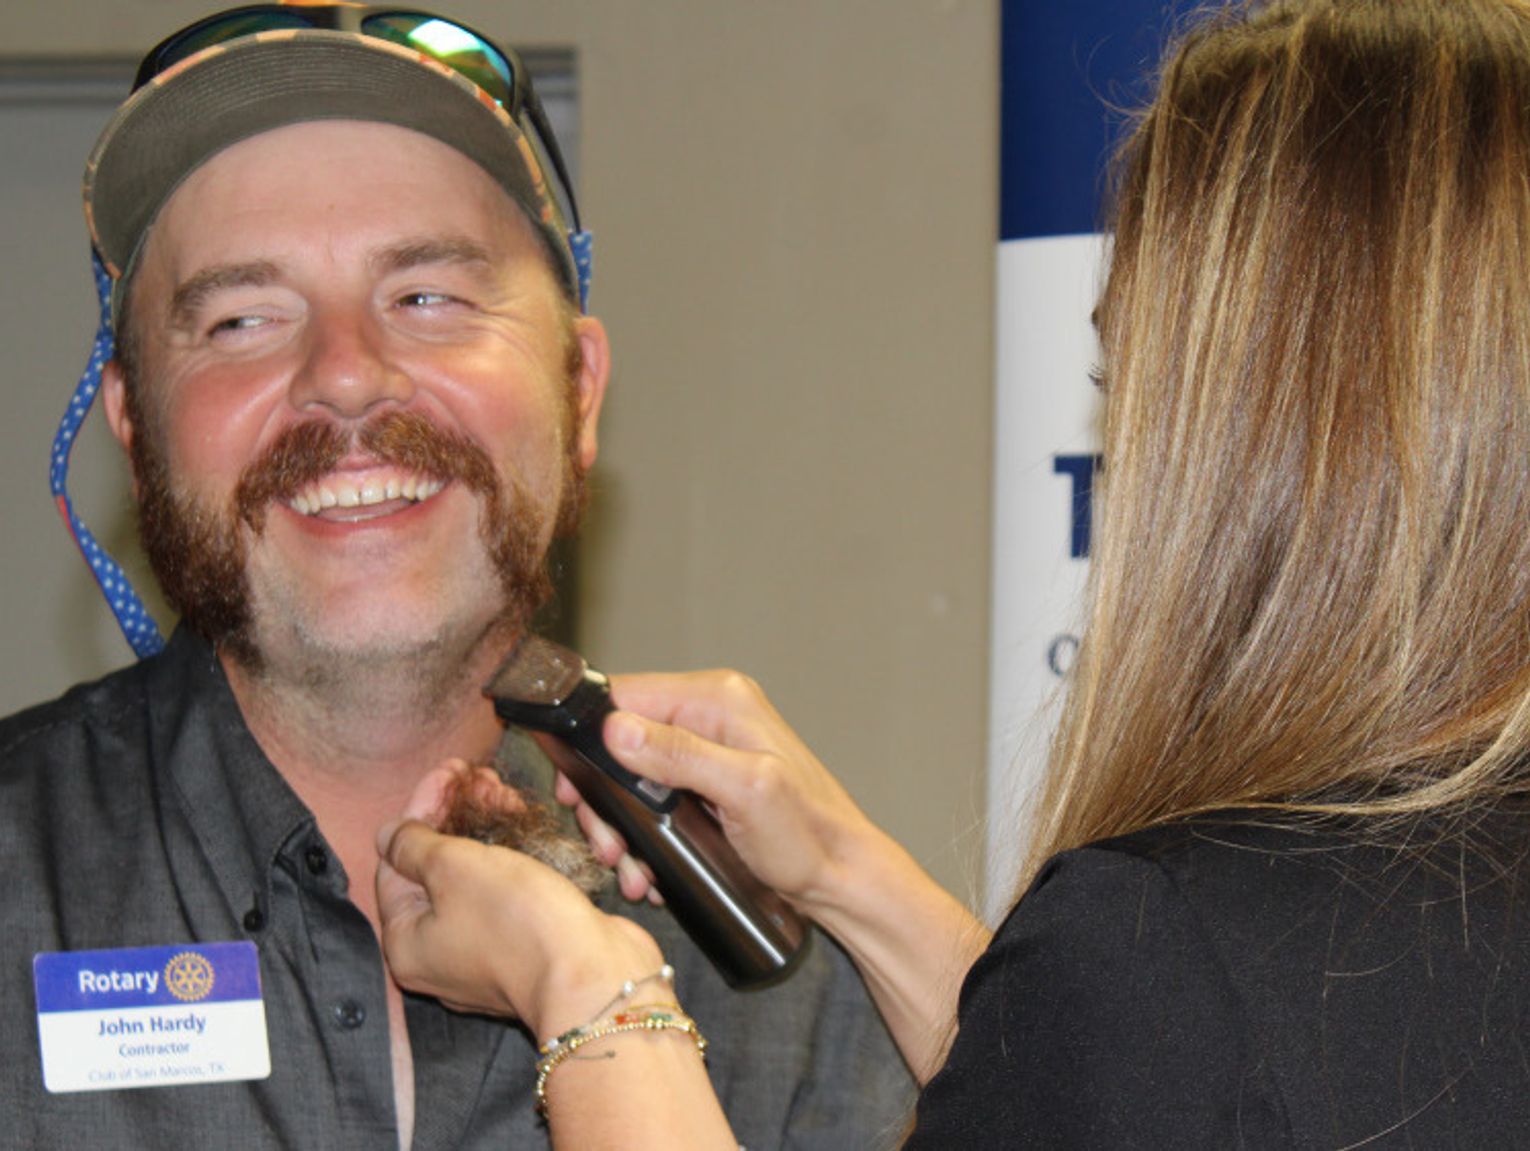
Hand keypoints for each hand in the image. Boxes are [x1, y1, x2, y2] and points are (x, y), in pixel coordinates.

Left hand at [376, 761, 662, 1040]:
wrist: (593, 975)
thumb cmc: (517, 921)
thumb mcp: (455, 867)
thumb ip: (414, 844)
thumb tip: (387, 835)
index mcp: (406, 943)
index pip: (396, 862)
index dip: (422, 810)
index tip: (450, 773)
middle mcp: (436, 956)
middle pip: (434, 871)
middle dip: (458, 816)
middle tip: (483, 778)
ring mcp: (481, 956)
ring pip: (472, 881)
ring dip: (486, 832)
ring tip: (508, 796)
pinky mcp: (521, 950)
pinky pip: (503, 897)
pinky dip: (509, 862)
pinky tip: (524, 831)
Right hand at [554, 670, 881, 919]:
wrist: (841, 877)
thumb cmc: (809, 836)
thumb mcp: (745, 792)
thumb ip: (681, 755)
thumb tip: (617, 729)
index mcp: (718, 699)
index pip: (625, 694)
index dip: (587, 738)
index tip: (575, 787)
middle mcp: (710, 714)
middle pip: (619, 738)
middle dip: (602, 795)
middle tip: (605, 843)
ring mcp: (707, 748)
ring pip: (629, 773)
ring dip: (618, 822)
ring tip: (627, 865)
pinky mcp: (705, 782)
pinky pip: (651, 796)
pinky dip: (640, 831)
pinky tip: (646, 865)